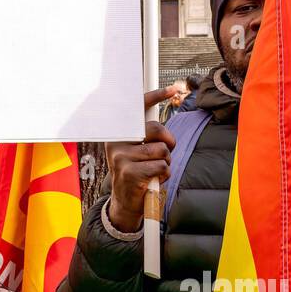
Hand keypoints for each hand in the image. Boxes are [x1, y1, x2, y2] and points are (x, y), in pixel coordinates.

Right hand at [104, 88, 177, 232]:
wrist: (125, 203)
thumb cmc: (137, 173)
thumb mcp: (137, 152)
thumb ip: (147, 137)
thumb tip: (161, 124)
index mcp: (119, 135)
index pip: (137, 109)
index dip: (155, 96)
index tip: (174, 88)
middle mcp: (117, 143)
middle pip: (155, 129)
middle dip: (168, 141)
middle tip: (165, 152)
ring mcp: (121, 157)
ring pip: (162, 150)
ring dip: (165, 162)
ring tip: (154, 170)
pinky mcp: (130, 172)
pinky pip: (161, 166)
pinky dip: (164, 174)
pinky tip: (153, 180)